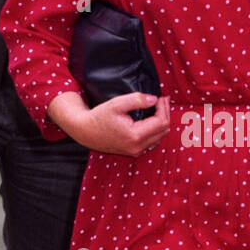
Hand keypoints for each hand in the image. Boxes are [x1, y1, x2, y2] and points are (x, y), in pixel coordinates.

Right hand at [47, 91, 170, 154]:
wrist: (85, 131)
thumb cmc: (99, 117)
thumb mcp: (117, 104)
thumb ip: (137, 100)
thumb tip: (154, 99)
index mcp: (135, 135)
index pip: (161, 122)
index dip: (164, 108)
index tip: (161, 96)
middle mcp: (138, 147)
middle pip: (163, 130)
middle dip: (165, 113)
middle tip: (163, 99)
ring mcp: (136, 151)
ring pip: (159, 137)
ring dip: (162, 122)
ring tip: (159, 107)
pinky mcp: (133, 152)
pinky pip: (152, 142)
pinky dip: (156, 130)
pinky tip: (152, 119)